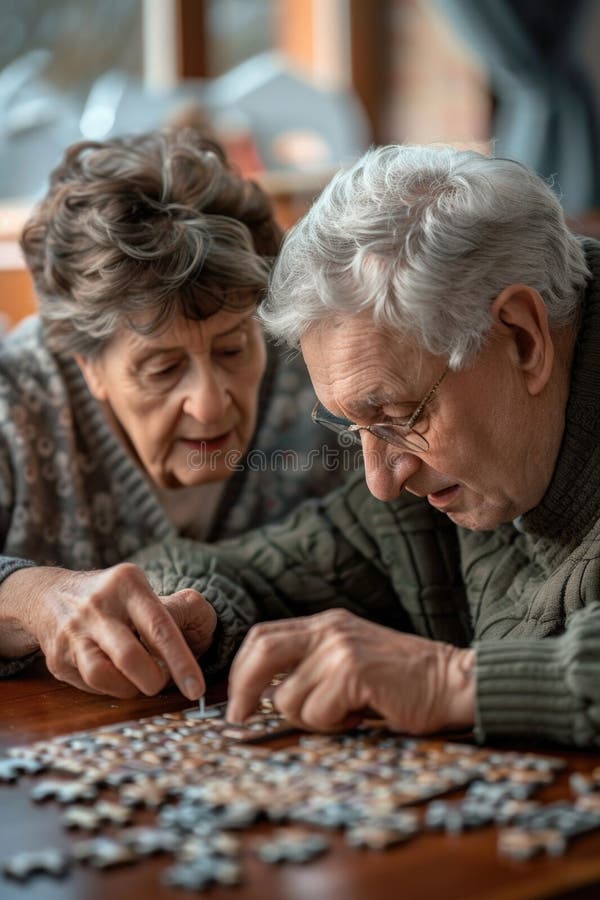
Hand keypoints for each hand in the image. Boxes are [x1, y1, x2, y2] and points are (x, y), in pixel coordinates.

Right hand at [0, 563, 216, 698]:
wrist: (48, 596)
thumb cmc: (112, 599)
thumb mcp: (141, 589)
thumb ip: (178, 608)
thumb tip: (205, 628)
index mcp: (127, 585)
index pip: (158, 627)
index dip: (180, 661)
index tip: (196, 689)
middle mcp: (98, 606)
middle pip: (130, 656)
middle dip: (153, 679)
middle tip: (159, 681)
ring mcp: (73, 633)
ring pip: (103, 675)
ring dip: (128, 687)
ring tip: (135, 678)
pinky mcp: (58, 658)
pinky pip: (89, 685)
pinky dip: (110, 688)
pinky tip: (114, 675)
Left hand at [227, 609, 474, 733]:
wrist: (453, 682)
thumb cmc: (401, 684)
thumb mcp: (350, 661)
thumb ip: (313, 668)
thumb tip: (266, 697)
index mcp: (326, 624)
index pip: (263, 636)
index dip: (241, 670)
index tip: (237, 702)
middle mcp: (329, 629)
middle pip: (261, 652)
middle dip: (243, 689)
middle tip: (241, 719)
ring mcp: (341, 648)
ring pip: (289, 697)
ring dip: (311, 719)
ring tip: (346, 713)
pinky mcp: (354, 671)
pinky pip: (316, 712)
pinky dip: (333, 725)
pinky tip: (361, 715)